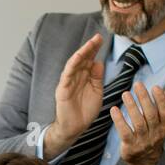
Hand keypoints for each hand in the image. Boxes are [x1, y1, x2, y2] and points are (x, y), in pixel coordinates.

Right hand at [49, 34, 105, 151]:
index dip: (95, 50)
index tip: (102, 39)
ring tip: (91, 43)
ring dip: (82, 52)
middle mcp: (76, 77)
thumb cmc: (85, 111)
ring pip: (75, 63)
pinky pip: (68, 73)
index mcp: (84, 78)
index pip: (89, 60)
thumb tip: (98, 62)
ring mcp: (68, 82)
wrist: (75, 127)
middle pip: (83, 59)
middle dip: (90, 47)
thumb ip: (97, 78)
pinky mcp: (63, 88)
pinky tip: (80, 56)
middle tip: (98, 37)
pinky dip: (73, 64)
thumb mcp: (96, 92)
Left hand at [114, 81, 164, 164]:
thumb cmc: (153, 138)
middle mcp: (155, 134)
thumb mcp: (163, 124)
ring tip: (126, 94)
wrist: (146, 163)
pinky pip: (125, 132)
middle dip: (144, 99)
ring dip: (132, 107)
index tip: (156, 87)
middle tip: (138, 84)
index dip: (161, 100)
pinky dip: (119, 121)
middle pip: (151, 115)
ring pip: (138, 123)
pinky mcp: (130, 147)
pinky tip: (114, 110)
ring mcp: (143, 142)